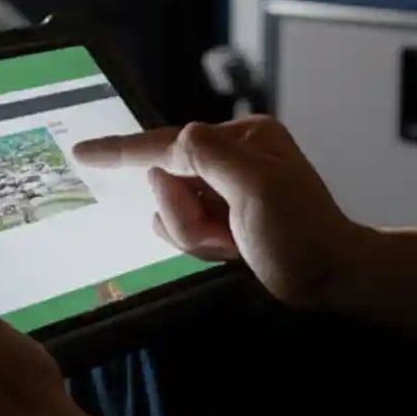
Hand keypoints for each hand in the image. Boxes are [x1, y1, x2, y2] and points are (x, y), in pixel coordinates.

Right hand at [73, 116, 363, 309]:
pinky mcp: (225, 219)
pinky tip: (232, 250)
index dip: (123, 150)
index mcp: (242, 137)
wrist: (333, 278)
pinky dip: (201, 244)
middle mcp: (231, 157)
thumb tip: (173, 143)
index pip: (169, 142)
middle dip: (186, 214)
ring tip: (233, 243)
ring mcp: (226, 190)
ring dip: (195, 234)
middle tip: (224, 231)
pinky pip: (184, 229)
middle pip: (167, 182)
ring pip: (171, 211)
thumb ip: (208, 156)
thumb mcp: (256, 186)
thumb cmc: (302, 232)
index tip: (83, 151)